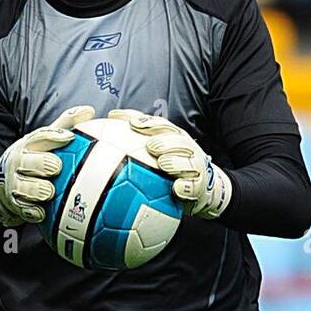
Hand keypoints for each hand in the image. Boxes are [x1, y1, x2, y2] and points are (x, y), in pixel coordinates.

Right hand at [0, 105, 94, 225]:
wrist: (8, 184)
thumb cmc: (35, 158)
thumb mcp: (46, 140)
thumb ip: (66, 125)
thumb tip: (89, 111)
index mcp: (30, 145)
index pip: (40, 137)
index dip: (53, 136)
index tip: (68, 137)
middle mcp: (20, 162)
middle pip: (28, 161)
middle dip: (41, 163)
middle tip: (55, 167)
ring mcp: (16, 184)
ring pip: (23, 187)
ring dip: (36, 189)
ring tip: (48, 191)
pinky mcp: (15, 204)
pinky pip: (23, 209)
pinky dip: (32, 211)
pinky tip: (41, 213)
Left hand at [107, 108, 232, 220]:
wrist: (201, 187)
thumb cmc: (173, 166)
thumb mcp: (158, 151)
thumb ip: (137, 140)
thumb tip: (110, 122)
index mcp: (173, 137)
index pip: (160, 125)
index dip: (147, 122)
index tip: (131, 124)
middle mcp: (186, 148)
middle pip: (177, 139)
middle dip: (165, 140)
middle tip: (150, 145)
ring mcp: (195, 166)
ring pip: (188, 161)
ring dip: (176, 161)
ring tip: (163, 163)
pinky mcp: (199, 186)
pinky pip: (193, 187)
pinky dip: (186, 187)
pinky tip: (177, 188)